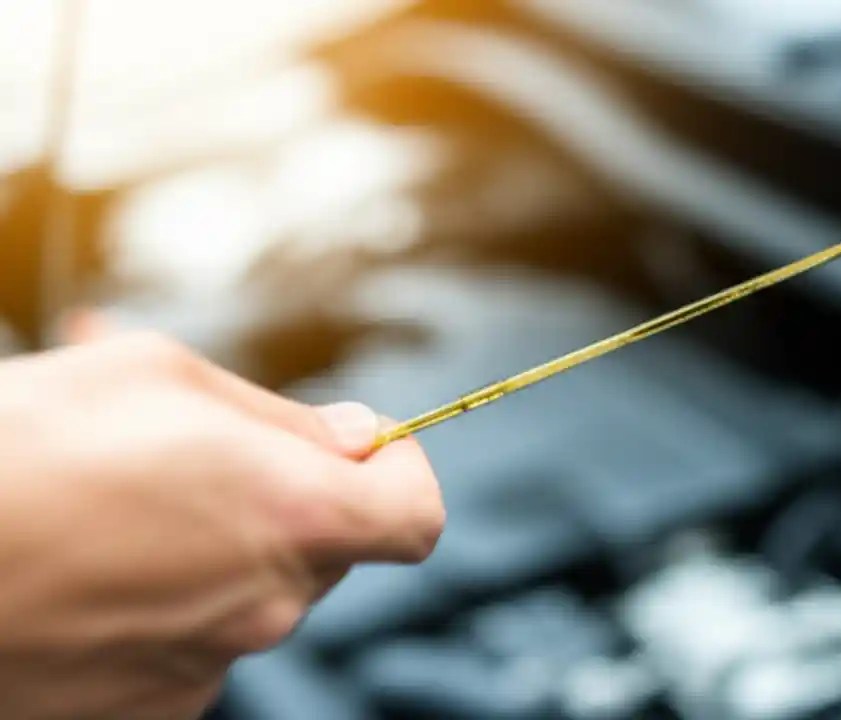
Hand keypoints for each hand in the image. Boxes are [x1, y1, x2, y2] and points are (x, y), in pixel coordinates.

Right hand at [0, 331, 443, 719]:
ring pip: (250, 597)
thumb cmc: (22, 442)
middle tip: (195, 459)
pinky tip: (85, 574)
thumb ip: (282, 417)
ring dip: (211, 552)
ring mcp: (203, 671)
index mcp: (293, 516)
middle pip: (325, 552)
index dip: (398, 477)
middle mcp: (266, 607)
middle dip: (284, 502)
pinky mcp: (144, 714)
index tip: (359, 451)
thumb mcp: (158, 377)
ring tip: (113, 509)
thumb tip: (360, 440)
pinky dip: (161, 611)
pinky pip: (187, 650)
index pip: (415, 519)